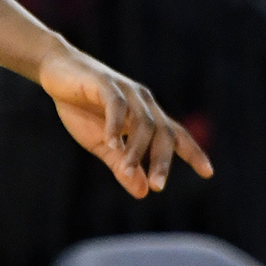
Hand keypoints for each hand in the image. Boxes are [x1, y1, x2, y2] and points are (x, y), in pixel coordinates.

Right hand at [36, 47, 212, 196]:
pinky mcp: (105, 83)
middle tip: (159, 187)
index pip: (176, 135)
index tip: (208, 173)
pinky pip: (116, 104)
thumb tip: (144, 193)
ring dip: (136, 149)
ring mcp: (127, 91)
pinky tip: (111, 142)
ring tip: (127, 171)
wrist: (57, 71)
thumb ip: (123, 166)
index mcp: (147, 115)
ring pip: (142, 121)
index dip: (193, 153)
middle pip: (163, 132)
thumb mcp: (102, 145)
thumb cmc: (82, 108)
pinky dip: (115, 124)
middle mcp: (143, 102)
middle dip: (162, 160)